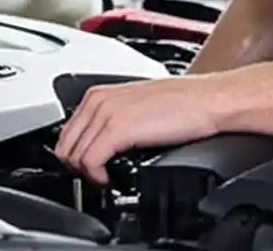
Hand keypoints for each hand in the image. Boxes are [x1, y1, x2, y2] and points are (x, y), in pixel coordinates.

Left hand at [54, 76, 225, 183]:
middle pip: (65, 146)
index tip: (89, 168)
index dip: (74, 156)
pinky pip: (90, 161)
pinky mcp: (118, 129)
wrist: (207, 100)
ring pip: (74, 156)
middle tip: (97, 176)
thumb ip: (111, 119)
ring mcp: (107, 113)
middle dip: (77, 167)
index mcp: (99, 94)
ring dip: (86, 174)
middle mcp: (98, 100)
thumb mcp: (135, 107)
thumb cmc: (181, 104)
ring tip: (105, 177)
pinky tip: (110, 178)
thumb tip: (98, 144)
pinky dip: (96, 176)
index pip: (66, 132)